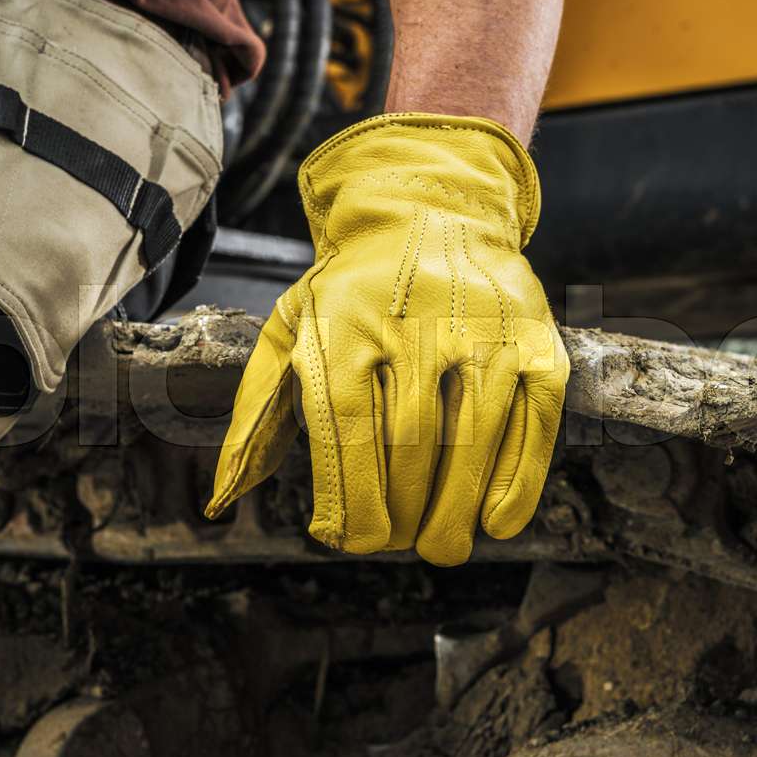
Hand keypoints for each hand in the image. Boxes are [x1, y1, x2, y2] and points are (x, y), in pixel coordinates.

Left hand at [205, 113, 567, 564]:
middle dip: (403, 512)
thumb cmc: (351, 291)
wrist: (430, 209)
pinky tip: (496, 521)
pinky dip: (519, 480)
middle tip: (398, 545)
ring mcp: (483, 330)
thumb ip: (255, 416)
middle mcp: (414, 326)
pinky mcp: (535, 338)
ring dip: (457, 509)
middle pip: (412, 442)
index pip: (349, 430)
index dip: (351, 499)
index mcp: (345, 327)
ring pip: (474, 437)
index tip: (350, 541)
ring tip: (441, 547)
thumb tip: (221, 499)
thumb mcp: (288, 331)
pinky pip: (534, 420)